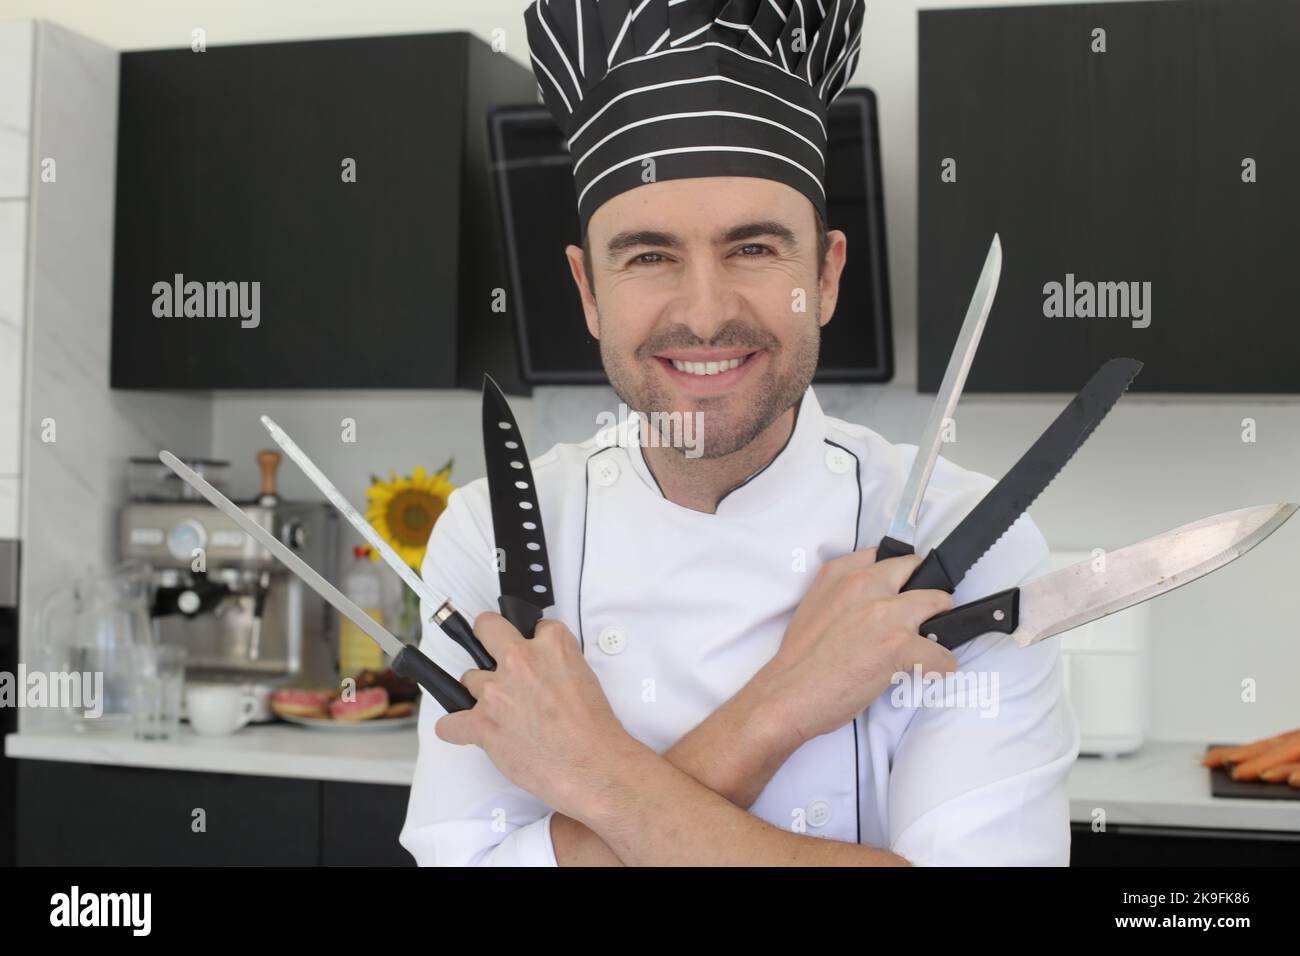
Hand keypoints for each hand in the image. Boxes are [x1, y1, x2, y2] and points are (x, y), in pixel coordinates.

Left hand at [435, 613, 637, 819]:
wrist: (591, 765)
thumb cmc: (594, 730)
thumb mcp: (587, 677)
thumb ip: (560, 665)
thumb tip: (546, 673)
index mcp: (552, 645)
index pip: (535, 627)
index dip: (534, 643)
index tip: (534, 655)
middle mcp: (520, 661)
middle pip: (487, 628)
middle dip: (488, 636)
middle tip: (495, 656)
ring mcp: (497, 691)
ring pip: (469, 678)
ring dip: (481, 694)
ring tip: (500, 713)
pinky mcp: (481, 723)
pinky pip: (450, 724)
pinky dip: (456, 729)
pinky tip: (467, 732)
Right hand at [755, 549, 957, 744]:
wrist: (788, 693)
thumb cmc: (798, 659)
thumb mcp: (814, 605)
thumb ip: (844, 594)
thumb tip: (871, 604)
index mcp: (840, 572)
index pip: (884, 556)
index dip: (896, 575)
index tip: (898, 591)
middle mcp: (865, 584)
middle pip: (916, 570)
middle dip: (922, 590)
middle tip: (920, 614)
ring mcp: (885, 613)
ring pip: (938, 602)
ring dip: (938, 623)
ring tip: (927, 643)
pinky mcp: (899, 645)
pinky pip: (942, 653)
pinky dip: (940, 666)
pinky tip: (928, 673)